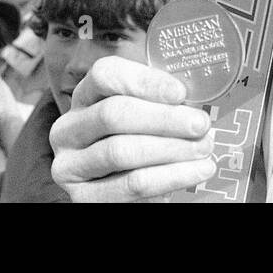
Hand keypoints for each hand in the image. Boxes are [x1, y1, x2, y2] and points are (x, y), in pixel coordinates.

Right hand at [50, 56, 216, 201]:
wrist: (121, 187)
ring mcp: (71, 164)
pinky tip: (195, 172)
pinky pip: (131, 185)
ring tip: (203, 149)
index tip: (181, 92)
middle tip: (200, 124)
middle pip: (113, 113)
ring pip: (121, 151)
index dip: (144, 81)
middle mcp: (68, 128)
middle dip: (164, 119)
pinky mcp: (83, 197)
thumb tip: (196, 101)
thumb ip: (160, 102)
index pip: (105, 75)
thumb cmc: (136, 140)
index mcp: (84, 97)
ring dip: (171, 149)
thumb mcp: (141, 114)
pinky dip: (169, 177)